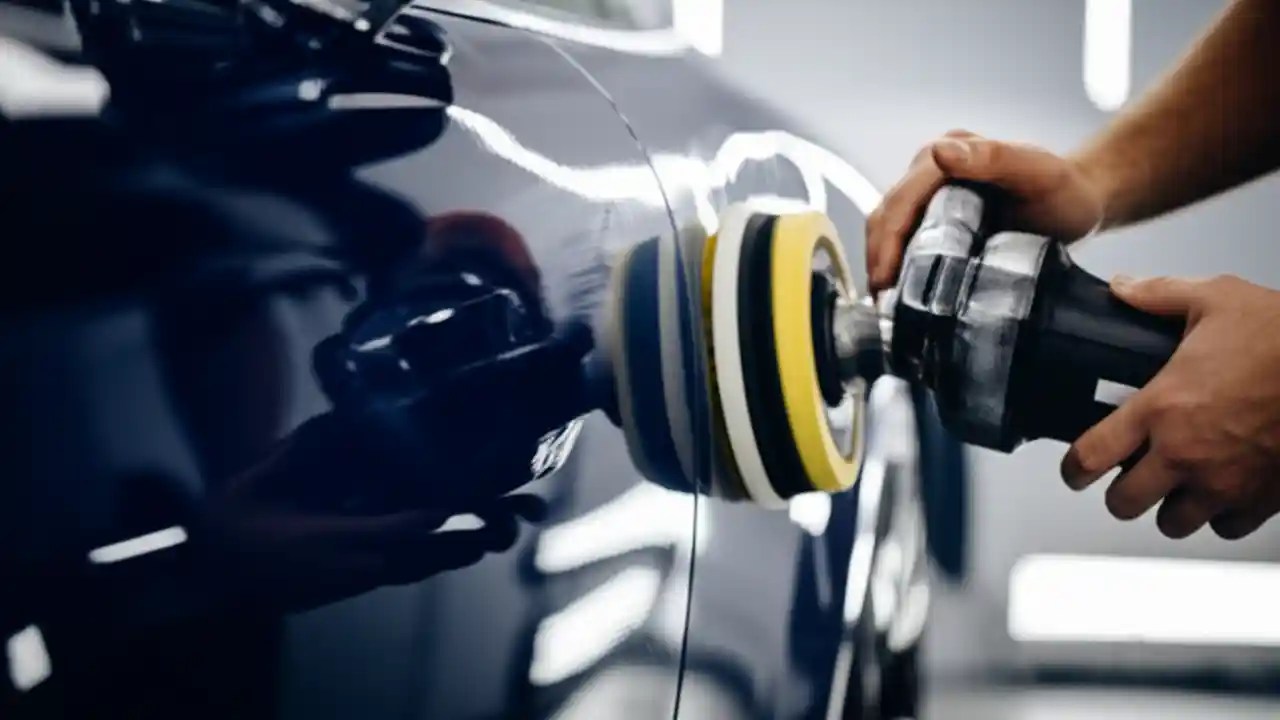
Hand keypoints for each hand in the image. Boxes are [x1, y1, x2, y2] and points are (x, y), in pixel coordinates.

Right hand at [865, 130, 1105, 293]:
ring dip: (882, 265)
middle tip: (881, 304)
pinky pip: (905, 240)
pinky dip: (896, 266)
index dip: (886, 244)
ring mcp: (930, 194)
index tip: (884, 284)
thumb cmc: (1064, 190)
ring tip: (886, 306)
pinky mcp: (935, 216)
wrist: (1081, 201)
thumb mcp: (1037, 172)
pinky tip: (900, 294)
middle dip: (877, 259)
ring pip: (888, 230)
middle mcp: (930, 170)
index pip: (899, 202)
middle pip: (885, 216)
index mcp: (945, 153)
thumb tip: (941, 151)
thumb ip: (992, 157)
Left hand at [1061, 275, 1279, 539]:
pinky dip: (1217, 516)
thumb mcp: (1216, 299)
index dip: (1073, 468)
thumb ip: (1159, 295)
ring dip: (1167, 508)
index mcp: (1162, 406)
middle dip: (1120, 494)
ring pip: (1173, 523)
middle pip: (1125, 503)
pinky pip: (1225, 527)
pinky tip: (1218, 493)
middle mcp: (1186, 452)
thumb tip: (1123, 288)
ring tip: (1172, 486)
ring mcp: (1225, 481)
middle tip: (1126, 479)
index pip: (1091, 455)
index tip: (1074, 470)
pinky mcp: (1262, 499)